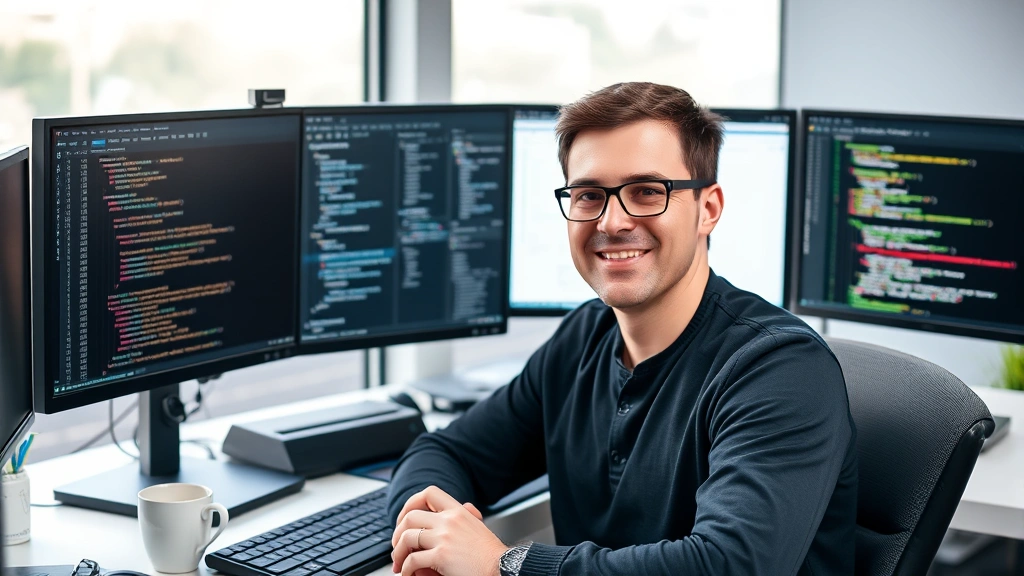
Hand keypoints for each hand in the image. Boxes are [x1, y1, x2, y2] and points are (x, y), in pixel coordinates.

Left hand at [391, 486, 507, 575]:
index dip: (411, 503)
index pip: (428, 493)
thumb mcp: (480, 526)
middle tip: (397, 546)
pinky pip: (413, 560)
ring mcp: (445, 537)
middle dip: (397, 532)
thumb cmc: (491, 553)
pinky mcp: (441, 556)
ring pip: (407, 537)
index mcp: (458, 511)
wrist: (502, 567)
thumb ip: (469, 515)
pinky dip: (406, 569)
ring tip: (399, 564)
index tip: (405, 519)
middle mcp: (449, 520)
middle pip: (410, 516)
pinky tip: (408, 574)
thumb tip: (466, 507)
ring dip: (398, 553)